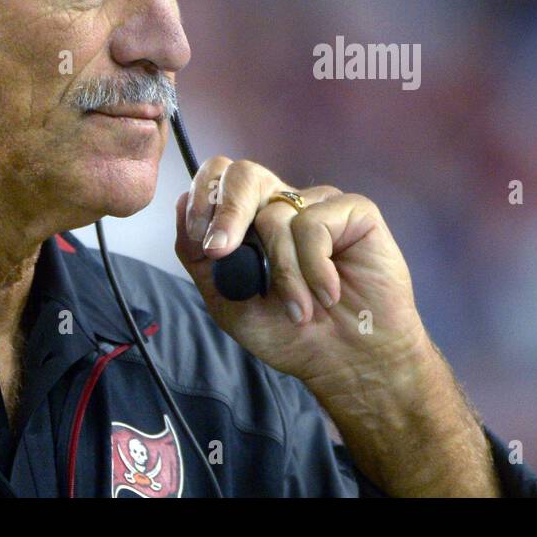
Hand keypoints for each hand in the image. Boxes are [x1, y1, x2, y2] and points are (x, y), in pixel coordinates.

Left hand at [173, 157, 430, 389]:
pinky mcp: (354, 212)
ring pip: (276, 214)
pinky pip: (315, 223)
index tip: (204, 241)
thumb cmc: (293, 335)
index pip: (219, 181)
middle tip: (223, 251)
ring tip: (299, 310)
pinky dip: (314, 267)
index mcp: (252, 221)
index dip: (203, 198)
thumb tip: (182, 204)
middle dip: (228, 211)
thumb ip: (199, 258)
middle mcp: (284, 205)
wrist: (348, 361)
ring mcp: (319, 206)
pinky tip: (328, 293)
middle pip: (244, 174)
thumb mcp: (228, 302)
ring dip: (282, 272)